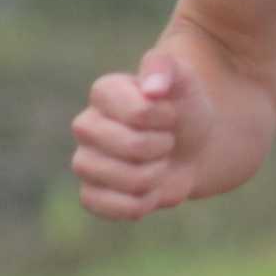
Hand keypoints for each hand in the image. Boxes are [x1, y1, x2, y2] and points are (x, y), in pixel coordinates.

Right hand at [71, 50, 213, 220]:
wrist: (191, 147)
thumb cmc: (183, 109)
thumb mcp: (184, 79)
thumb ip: (166, 68)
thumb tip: (152, 89)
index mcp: (104, 92)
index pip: (139, 112)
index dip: (166, 118)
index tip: (170, 114)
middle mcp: (85, 125)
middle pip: (132, 147)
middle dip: (162, 147)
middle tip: (165, 141)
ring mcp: (84, 161)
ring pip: (125, 180)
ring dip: (155, 176)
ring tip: (156, 164)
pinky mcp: (89, 194)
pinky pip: (110, 207)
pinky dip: (141, 204)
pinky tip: (147, 190)